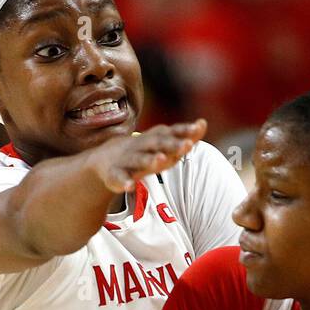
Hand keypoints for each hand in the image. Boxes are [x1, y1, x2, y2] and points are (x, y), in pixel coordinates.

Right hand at [89, 120, 206, 193]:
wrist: (107, 159)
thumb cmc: (144, 153)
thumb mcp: (163, 145)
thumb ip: (184, 136)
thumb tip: (203, 123)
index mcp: (154, 140)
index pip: (170, 133)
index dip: (183, 131)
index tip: (197, 128)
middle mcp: (141, 147)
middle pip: (157, 144)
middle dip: (171, 144)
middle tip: (187, 145)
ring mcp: (127, 160)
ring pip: (138, 159)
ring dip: (149, 160)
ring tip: (160, 160)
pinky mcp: (115, 174)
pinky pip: (119, 178)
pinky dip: (123, 182)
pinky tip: (129, 186)